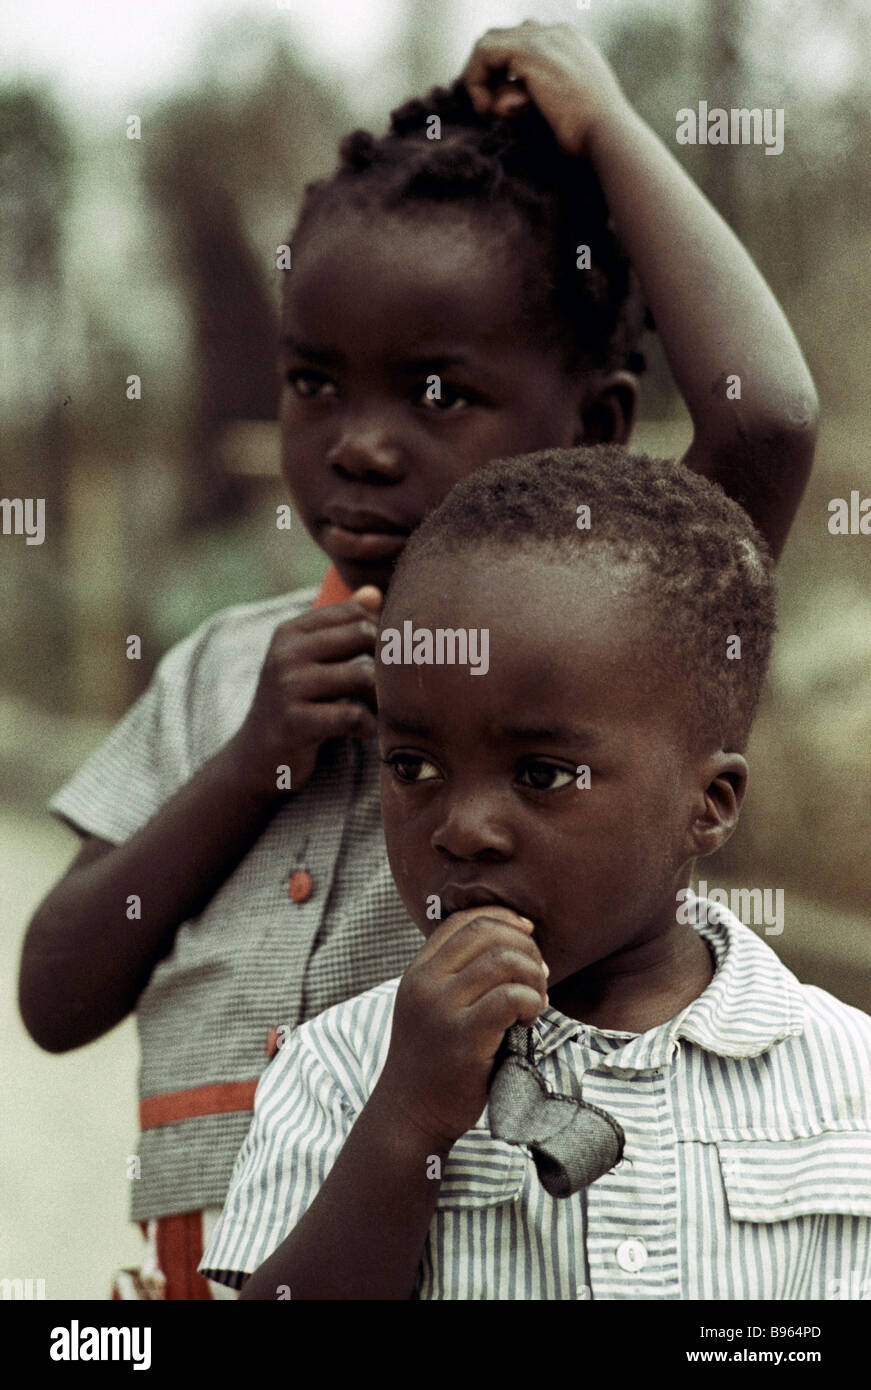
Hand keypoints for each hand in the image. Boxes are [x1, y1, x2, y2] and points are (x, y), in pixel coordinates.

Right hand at [225, 586, 381, 798]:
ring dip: (381, 697)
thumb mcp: (311, 661)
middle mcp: (286, 653)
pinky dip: (371, 725)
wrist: (257, 757)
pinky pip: (352, 715)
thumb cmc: (296, 703)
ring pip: (362, 674)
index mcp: (291, 632)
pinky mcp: (294, 722)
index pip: (355, 613)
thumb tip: (374, 593)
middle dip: (385, 662)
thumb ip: (342, 626)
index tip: (387, 662)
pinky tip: (369, 732)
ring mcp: (287, 687)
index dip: (382, 635)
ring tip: (381, 711)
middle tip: (391, 688)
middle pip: (363, 635)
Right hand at [374, 906, 548, 1148]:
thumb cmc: (434, 1060)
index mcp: (419, 971)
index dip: (503, 918)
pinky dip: (529, 1000)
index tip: (527, 934)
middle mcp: (425, 983)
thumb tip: (517, 939)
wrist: (410, 1114)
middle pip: (488, 933)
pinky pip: (508, 998)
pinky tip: (529, 1018)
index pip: (464, 920)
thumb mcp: (431, 1006)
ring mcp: (441, 1010)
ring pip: (503, 961)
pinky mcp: (462, 1039)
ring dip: (533, 975)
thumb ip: (457, 974)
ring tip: (536, 1000)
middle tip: (539, 976)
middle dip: (526, 947)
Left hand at [462, 20, 625, 158]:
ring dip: (480, 78)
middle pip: (503, 37)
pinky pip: (485, 54)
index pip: (524, 41)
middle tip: (486, 106)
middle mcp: (557, 33)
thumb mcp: (568, 108)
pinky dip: (477, 81)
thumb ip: (544, 95)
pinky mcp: (531, 53)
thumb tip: (509, 99)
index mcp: (571, 44)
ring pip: (490, 44)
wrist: (608, 134)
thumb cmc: (592, 135)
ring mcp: (545, 39)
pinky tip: (488, 110)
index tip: (500, 104)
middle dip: (487, 71)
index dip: (503, 71)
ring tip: (487, 111)